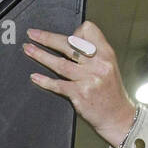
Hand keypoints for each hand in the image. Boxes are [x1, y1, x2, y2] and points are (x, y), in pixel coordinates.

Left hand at [24, 21, 137, 147]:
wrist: (119, 117)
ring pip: (59, 63)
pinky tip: (34, 76)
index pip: (88, 30)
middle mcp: (98, 65)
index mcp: (106, 54)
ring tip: (28, 49)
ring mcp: (88, 79)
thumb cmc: (111, 93)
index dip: (75, 32)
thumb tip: (72, 43)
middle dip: (47, 38)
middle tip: (32, 34)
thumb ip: (94, 54)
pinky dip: (44, 81)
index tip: (67, 37)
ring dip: (40, 55)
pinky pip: (57, 84)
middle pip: (68, 44)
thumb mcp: (110, 67)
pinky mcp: (79, 94)